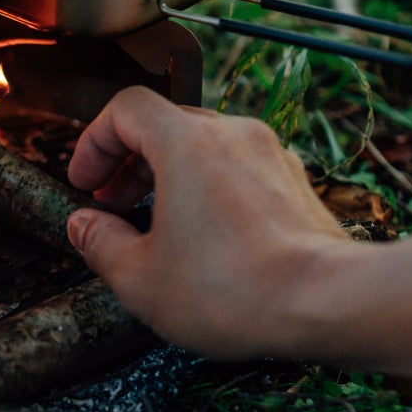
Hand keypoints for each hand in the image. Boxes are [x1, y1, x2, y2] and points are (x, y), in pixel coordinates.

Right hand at [66, 88, 411, 376]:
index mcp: (185, 143)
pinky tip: (206, 239)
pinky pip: (240, 171)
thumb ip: (100, 244)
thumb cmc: (231, 291)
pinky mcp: (296, 184)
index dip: (94, 143)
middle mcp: (232, 135)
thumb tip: (84, 226)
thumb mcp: (140, 279)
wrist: (327, 302)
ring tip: (156, 224)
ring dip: (171, 177)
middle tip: (111, 205)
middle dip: (129, 163)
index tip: (84, 182)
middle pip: (167, 124)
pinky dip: (211, 190)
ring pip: (206, 148)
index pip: (126, 109)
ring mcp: (271, 156)